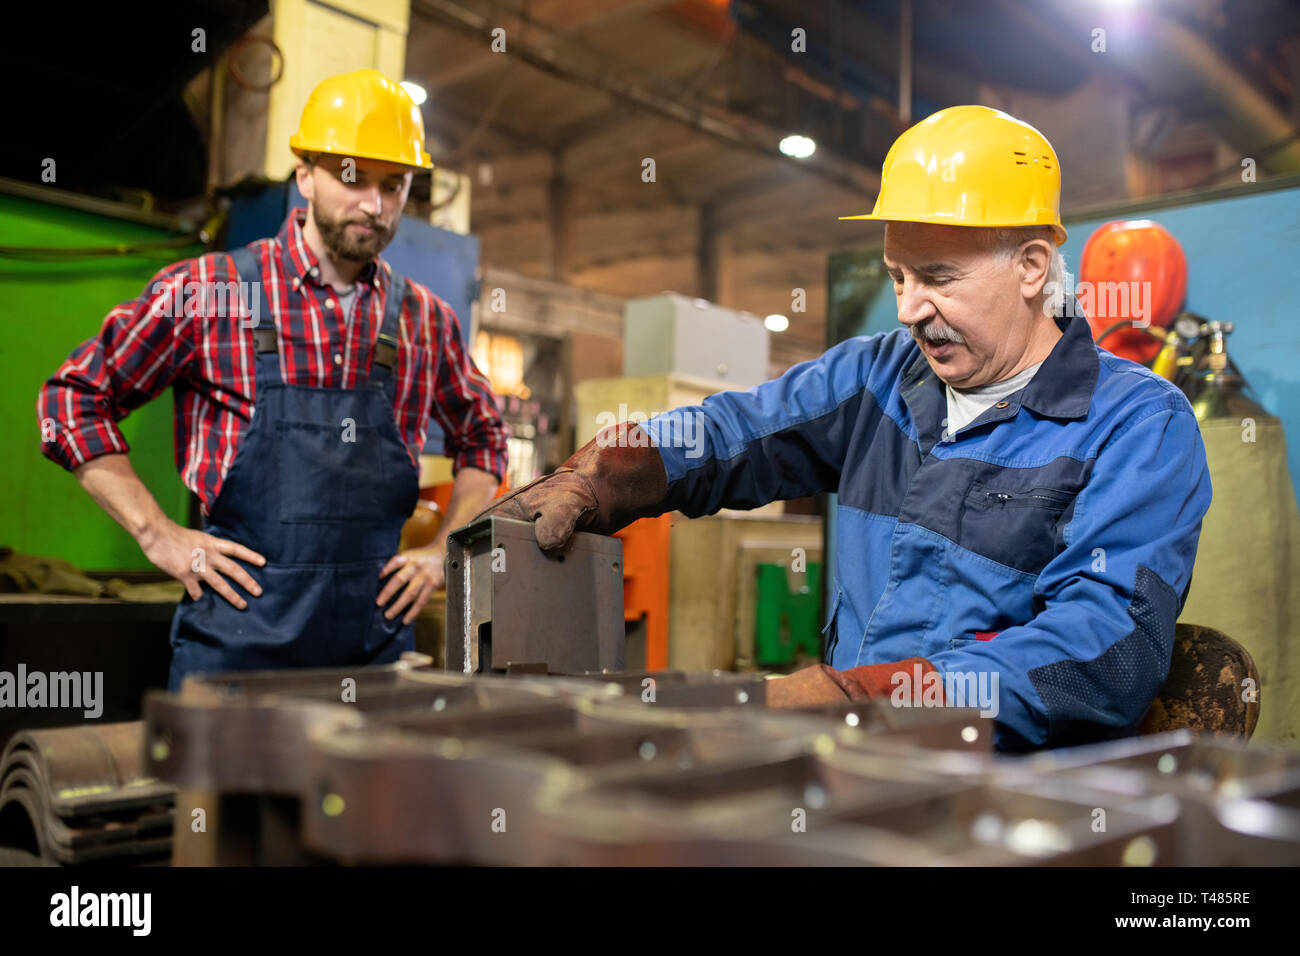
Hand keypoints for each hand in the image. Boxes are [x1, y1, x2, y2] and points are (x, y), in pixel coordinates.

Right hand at [138, 519, 265, 609]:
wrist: (157, 534)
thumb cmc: (176, 535)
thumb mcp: (199, 537)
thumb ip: (209, 548)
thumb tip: (218, 560)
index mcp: (212, 543)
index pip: (236, 549)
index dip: (251, 556)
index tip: (264, 562)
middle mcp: (209, 555)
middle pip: (233, 569)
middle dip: (248, 581)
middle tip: (259, 592)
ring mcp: (198, 566)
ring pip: (220, 584)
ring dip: (233, 596)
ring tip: (242, 604)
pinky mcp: (185, 575)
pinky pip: (196, 591)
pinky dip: (198, 596)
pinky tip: (200, 600)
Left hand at [377, 544, 444, 624]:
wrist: (444, 554)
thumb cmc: (420, 558)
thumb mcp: (410, 555)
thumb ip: (398, 566)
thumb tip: (380, 583)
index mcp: (408, 557)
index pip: (395, 562)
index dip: (386, 570)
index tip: (378, 578)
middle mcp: (416, 566)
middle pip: (399, 580)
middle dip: (388, 593)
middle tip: (378, 603)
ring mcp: (425, 577)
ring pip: (410, 594)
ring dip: (398, 606)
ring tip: (388, 615)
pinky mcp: (433, 585)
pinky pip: (422, 601)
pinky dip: (413, 612)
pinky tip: (405, 620)